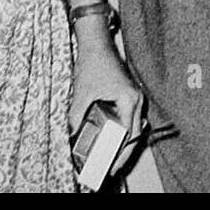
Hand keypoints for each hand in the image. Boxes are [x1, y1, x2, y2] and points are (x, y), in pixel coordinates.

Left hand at [68, 42, 145, 173]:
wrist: (96, 42)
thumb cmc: (92, 63)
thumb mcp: (82, 92)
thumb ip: (76, 115)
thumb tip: (73, 133)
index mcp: (129, 99)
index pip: (129, 134)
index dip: (121, 152)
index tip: (112, 165)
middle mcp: (136, 99)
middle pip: (135, 133)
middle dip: (124, 151)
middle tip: (112, 166)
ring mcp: (134, 96)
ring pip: (134, 126)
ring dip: (124, 141)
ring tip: (112, 156)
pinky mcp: (129, 94)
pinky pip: (130, 117)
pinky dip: (123, 129)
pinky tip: (112, 137)